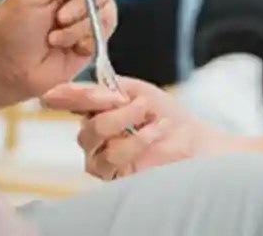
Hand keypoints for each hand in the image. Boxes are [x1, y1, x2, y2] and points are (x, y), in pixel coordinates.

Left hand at [0, 0, 134, 103]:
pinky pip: (104, 33)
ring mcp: (87, 16)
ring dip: (79, 25)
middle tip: (61, 16)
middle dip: (87, 1)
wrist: (6, 73)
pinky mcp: (92, 40)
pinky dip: (82, 40)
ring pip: (107, 9)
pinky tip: (62, 47)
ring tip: (53, 36)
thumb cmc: (10, 31)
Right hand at [41, 77, 218, 180]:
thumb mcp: (136, 91)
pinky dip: (135, 142)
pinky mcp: (112, 176)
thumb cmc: (166, 115)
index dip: (67, 94)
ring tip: (151, 119)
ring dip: (124, 122)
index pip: (67, 100)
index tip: (78, 88)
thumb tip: (71, 85)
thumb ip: (105, 87)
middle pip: (85, 123)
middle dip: (112, 109)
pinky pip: (111, 158)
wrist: (194, 140)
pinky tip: (154, 133)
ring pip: (94, 138)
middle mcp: (92, 135)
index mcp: (93, 110)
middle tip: (140, 104)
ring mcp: (100, 158)